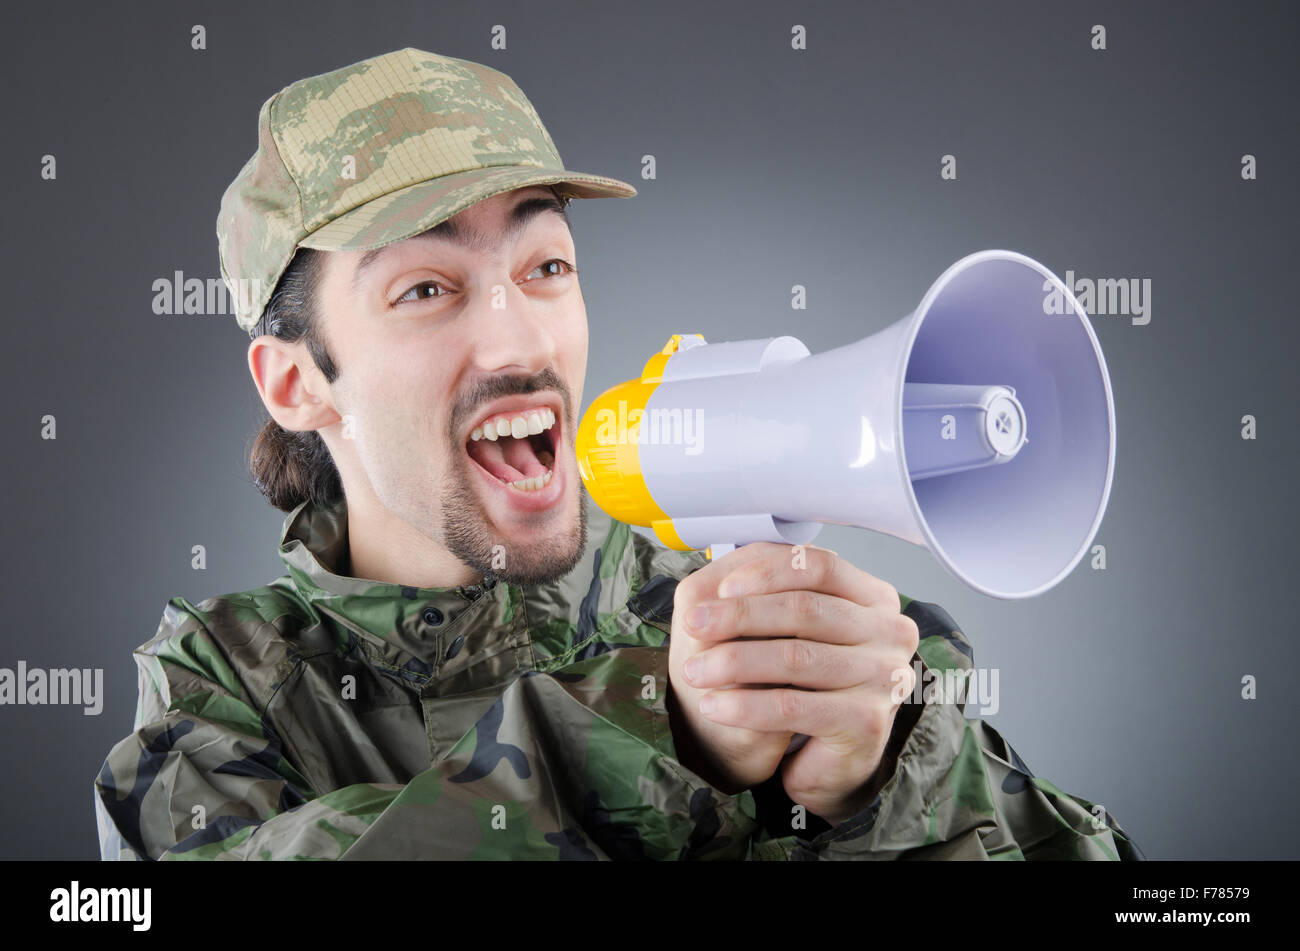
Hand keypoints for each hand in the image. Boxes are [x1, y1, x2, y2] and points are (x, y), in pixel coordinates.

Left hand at [666, 542, 918, 825]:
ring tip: (695, 671)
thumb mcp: (784, 631)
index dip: (768, 573)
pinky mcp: (866, 721)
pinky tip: (714, 706)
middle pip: (806, 609)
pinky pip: (792, 706)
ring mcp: (883, 676)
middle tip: (693, 625)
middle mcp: (890, 632)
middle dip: (739, 616)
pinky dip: (745, 705)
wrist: (819, 759)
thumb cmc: (797, 684)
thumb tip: (724, 584)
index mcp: (873, 597)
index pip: (821, 567)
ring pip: (796, 657)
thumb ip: (769, 596)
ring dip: (734, 662)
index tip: (722, 588)